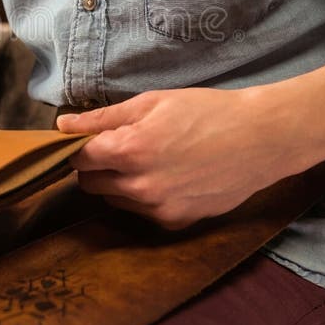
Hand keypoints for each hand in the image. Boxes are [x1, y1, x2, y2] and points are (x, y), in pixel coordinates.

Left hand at [56, 88, 307, 229]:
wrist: (260, 139)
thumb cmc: (207, 112)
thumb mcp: (152, 102)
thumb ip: (103, 117)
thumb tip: (63, 124)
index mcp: (129, 150)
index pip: (78, 159)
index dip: (79, 147)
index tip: (89, 139)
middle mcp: (139, 186)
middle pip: (90, 184)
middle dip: (96, 166)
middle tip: (119, 146)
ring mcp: (158, 208)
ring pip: (115, 200)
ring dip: (119, 183)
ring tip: (149, 159)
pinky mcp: (176, 222)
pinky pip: (142, 212)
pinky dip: (145, 197)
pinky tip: (168, 176)